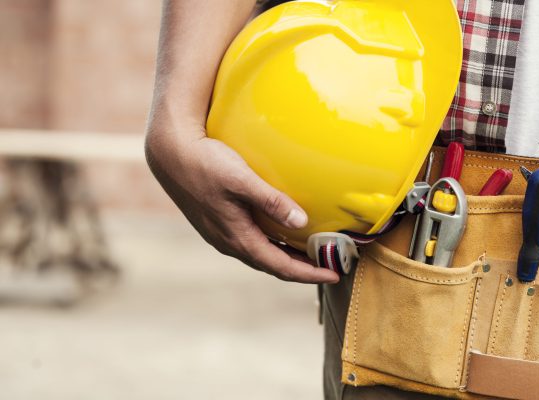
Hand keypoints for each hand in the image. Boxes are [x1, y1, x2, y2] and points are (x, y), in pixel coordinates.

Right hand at [145, 125, 339, 283]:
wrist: (170, 153)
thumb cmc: (205, 163)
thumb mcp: (241, 179)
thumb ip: (271, 201)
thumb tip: (301, 221)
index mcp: (237, 237)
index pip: (280, 266)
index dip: (308, 274)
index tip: (333, 275)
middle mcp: (228, 242)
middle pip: (271, 264)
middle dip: (300, 269)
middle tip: (327, 265)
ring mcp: (221, 233)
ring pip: (260, 253)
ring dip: (285, 256)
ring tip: (309, 253)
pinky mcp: (218, 222)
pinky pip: (250, 241)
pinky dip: (271, 243)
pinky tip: (280, 231)